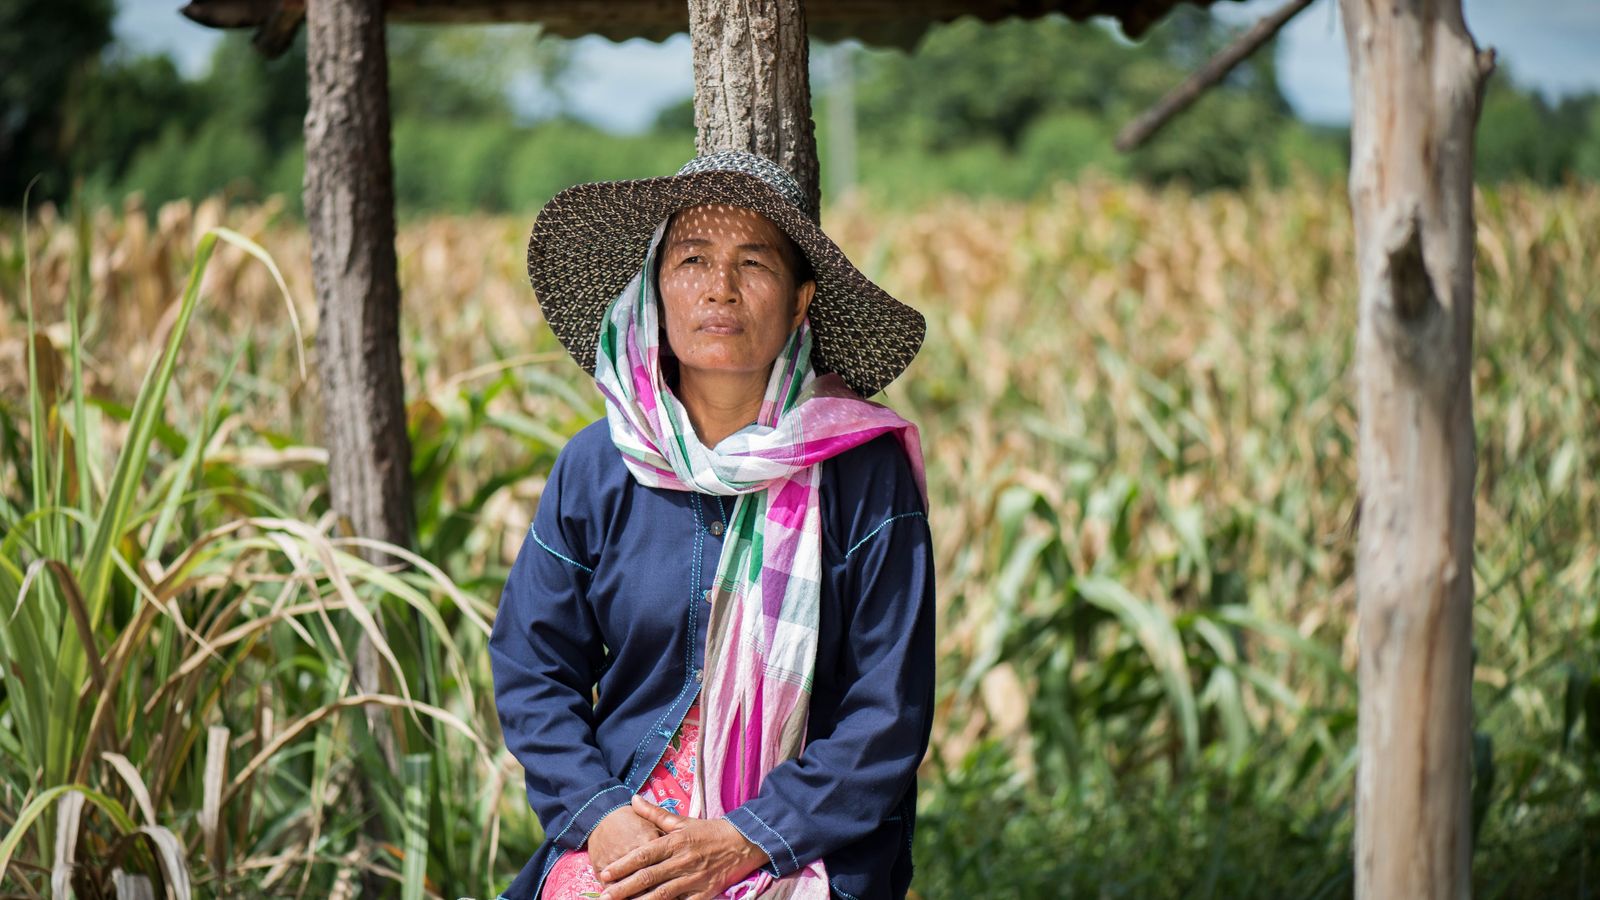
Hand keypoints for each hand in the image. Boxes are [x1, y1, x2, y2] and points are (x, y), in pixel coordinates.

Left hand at [597, 794, 769, 899]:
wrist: (745, 841)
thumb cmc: (710, 831)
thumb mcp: (682, 821)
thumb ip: (655, 814)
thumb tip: (633, 799)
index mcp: (675, 842)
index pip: (644, 855)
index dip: (623, 865)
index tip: (605, 873)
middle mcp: (682, 860)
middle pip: (648, 877)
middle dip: (624, 888)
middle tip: (605, 897)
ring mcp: (694, 879)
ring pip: (662, 894)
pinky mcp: (705, 893)